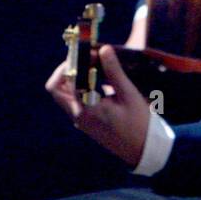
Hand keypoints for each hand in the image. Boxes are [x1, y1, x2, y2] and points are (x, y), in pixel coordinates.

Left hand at [46, 45, 150, 167]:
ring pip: (64, 95)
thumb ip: (114, 71)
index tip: (91, 52)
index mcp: (86, 110)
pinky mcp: (86, 122)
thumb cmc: (139, 124)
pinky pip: (75, 101)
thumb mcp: (128, 95)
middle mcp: (78, 116)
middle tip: (85, 58)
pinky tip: (100, 79)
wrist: (144, 150)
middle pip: (56, 89)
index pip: (66, 81)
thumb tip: (104, 49)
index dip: (75, 62)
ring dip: (73, 78)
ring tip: (94, 65)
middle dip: (66, 70)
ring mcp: (80, 120)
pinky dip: (81, 87)